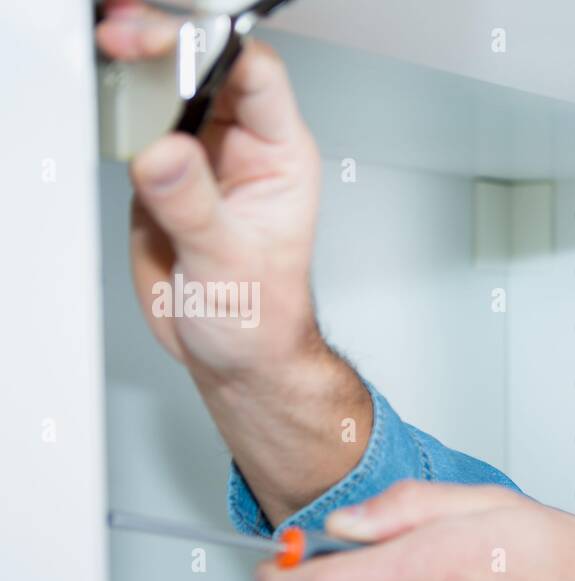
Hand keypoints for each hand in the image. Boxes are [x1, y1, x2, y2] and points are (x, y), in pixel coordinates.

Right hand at [97, 0, 321, 379]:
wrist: (234, 355)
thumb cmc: (262, 317)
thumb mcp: (231, 266)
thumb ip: (195, 208)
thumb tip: (165, 154)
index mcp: (280, 158)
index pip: (256, 76)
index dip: (216, 49)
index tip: (174, 47)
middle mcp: (242, 149)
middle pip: (205, 68)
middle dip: (166, 45)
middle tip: (125, 39)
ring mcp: (199, 160)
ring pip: (166, 90)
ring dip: (135, 70)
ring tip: (108, 57)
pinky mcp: (160, 177)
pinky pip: (135, 126)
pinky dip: (114, 109)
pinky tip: (101, 101)